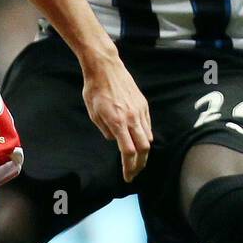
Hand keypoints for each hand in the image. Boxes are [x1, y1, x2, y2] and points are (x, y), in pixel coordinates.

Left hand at [81, 51, 152, 181]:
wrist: (106, 67)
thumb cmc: (95, 89)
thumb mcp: (93, 113)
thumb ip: (104, 129)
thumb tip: (113, 140)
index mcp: (117, 122)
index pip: (128, 152)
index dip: (129, 167)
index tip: (127, 176)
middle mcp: (132, 118)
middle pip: (144, 149)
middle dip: (140, 164)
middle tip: (134, 172)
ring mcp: (140, 111)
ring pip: (148, 138)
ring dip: (144, 152)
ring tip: (137, 160)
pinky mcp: (144, 104)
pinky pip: (148, 126)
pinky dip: (145, 137)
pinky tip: (139, 141)